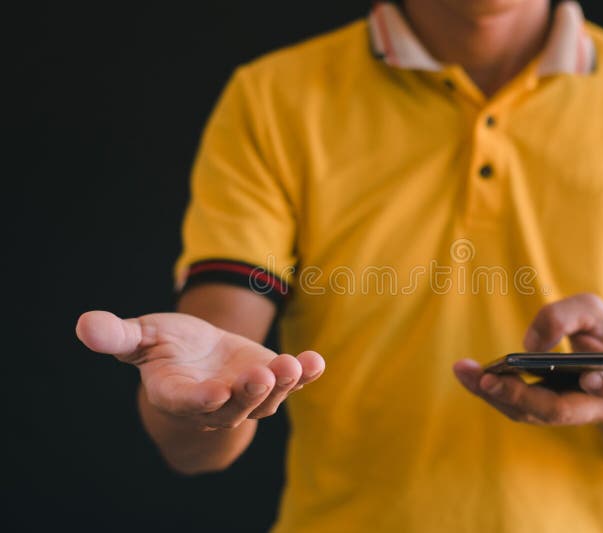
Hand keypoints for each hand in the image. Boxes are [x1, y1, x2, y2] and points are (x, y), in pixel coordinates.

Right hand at [76, 311, 324, 429]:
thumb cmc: (167, 347)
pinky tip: (316, 361)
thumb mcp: (142, 336)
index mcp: (177, 393)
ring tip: (292, 364)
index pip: (187, 402)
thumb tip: (84, 324)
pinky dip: (305, 374)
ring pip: (267, 399)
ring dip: (281, 384)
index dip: (200, 399)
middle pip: (235, 405)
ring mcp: (247, 394)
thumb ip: (118, 335)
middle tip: (261, 374)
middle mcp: (215, 402)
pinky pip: (292, 382)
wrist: (200, 355)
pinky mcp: (272, 380)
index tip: (213, 393)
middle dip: (250, 392)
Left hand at [453, 293, 602, 427]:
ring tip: (464, 371)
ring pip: (529, 412)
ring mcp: (565, 414)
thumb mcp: (594, 314)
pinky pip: (515, 406)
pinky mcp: (542, 412)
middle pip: (558, 410)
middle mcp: (595, 406)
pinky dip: (489, 390)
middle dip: (522, 396)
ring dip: (494, 393)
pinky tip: (467, 372)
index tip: (591, 379)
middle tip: (488, 379)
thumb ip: (565, 316)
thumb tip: (530, 345)